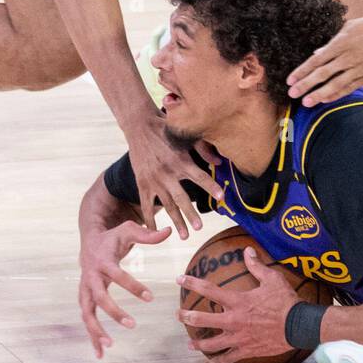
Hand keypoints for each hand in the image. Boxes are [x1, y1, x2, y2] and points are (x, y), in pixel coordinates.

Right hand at [78, 219, 171, 357]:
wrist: (90, 241)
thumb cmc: (113, 237)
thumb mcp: (129, 230)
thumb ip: (148, 234)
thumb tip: (170, 232)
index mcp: (103, 262)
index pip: (118, 276)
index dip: (133, 286)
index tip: (151, 298)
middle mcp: (90, 277)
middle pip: (98, 298)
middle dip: (114, 312)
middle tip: (132, 325)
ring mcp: (85, 289)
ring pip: (87, 313)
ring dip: (96, 330)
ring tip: (110, 346)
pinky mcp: (84, 298)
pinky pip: (86, 319)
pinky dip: (92, 336)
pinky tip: (100, 353)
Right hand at [126, 109, 223, 239]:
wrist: (140, 126)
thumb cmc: (167, 130)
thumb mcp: (187, 136)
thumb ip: (204, 150)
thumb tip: (219, 164)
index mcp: (180, 160)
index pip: (199, 177)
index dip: (211, 187)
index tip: (222, 197)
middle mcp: (167, 172)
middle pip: (182, 197)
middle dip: (191, 214)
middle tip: (200, 228)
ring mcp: (153, 180)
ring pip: (167, 205)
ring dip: (176, 221)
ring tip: (186, 235)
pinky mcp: (142, 183)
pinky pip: (147, 204)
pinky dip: (150, 219)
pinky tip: (156, 231)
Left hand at [176, 248, 299, 362]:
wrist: (298, 325)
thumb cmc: (285, 301)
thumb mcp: (272, 279)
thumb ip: (256, 266)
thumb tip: (247, 251)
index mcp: (237, 301)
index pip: (209, 290)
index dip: (192, 283)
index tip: (179, 279)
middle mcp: (233, 320)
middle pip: (202, 319)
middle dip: (186, 316)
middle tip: (178, 315)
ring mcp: (238, 337)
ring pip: (211, 344)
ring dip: (198, 343)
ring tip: (190, 344)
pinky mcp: (246, 350)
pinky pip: (228, 359)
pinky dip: (218, 362)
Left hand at [286, 11, 362, 106]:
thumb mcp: (351, 26)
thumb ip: (333, 41)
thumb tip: (318, 52)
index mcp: (341, 42)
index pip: (316, 59)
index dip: (302, 71)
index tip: (290, 79)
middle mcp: (348, 56)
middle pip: (322, 73)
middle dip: (305, 85)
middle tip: (292, 94)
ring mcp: (359, 67)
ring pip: (334, 84)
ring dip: (319, 94)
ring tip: (306, 102)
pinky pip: (350, 87)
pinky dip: (337, 94)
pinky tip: (327, 100)